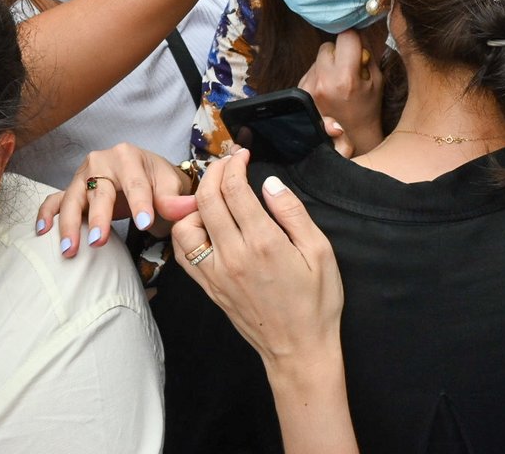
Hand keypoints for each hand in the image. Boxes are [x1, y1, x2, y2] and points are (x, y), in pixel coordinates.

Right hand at [36, 143, 197, 256]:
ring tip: (70, 249)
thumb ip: (175, 199)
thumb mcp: (171, 186)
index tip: (144, 225)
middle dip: (98, 217)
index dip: (140, 204)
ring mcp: (83, 175)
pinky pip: (55, 199)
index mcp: (128, 156)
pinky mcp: (73, 188)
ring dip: (69, 224)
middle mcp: (101, 161)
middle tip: (99, 241)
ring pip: (72, 198)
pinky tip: (42, 231)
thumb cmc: (158, 181)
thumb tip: (185, 209)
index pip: (135, 183)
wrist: (146, 175)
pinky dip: (47, 213)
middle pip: (98, 191)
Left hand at [171, 149, 342, 365]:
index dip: (234, 164)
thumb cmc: (316, 301)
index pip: (233, 189)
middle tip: (226, 163)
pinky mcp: (207, 287)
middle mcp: (233, 255)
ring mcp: (215, 273)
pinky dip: (187, 231)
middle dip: (213, 172)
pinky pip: (184, 253)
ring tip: (214, 197)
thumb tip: (268, 182)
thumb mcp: (320, 251)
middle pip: (206, 199)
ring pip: (185, 225)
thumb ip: (292, 212)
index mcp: (263, 242)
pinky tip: (204, 224)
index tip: (241, 154)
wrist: (298, 349)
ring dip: (195, 203)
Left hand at [299, 30, 382, 154]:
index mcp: (346, 77)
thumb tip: (356, 33)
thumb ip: (366, 54)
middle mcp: (324, 80)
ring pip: (317, 58)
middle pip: (327, 45)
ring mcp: (310, 86)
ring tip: (338, 82)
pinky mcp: (301, 91)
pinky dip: (319, 74)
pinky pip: (310, 70)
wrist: (353, 135)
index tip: (356, 46)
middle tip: (348, 66)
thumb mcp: (376, 79)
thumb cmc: (368, 107)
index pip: (346, 36)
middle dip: (338, 51)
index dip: (353, 39)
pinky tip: (329, 88)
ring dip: (328, 64)